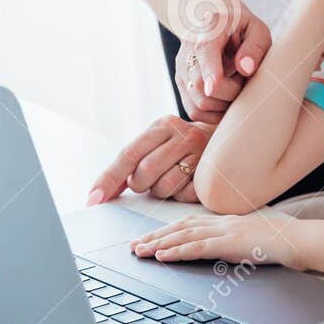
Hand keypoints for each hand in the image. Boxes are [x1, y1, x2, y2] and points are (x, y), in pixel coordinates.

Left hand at [87, 115, 212, 204]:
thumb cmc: (183, 147)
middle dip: (141, 184)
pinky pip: (184, 195)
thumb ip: (132, 162)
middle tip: (149, 180)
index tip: (93, 198)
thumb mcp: (159, 143)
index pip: (128, 155)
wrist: (229, 140)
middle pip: (144, 173)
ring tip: (171, 179)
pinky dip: (180, 195)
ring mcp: (199, 152)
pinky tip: (187, 182)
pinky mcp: (211, 171)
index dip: (109, 179)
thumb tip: (101, 191)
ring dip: (161, 191)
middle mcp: (182, 134)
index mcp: (162, 125)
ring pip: (163, 187)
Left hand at [131, 212, 306, 269]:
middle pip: (180, 227)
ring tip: (141, 251)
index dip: (167, 230)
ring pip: (183, 235)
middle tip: (135, 246)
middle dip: (155, 236)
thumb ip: (232, 242)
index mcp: (226, 221)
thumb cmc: (280, 242)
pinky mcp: (229, 243)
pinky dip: (178, 250)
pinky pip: (197, 247)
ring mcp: (225, 231)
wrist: (299, 240)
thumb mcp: (250, 240)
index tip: (149, 238)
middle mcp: (221, 222)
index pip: (189, 223)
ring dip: (159, 243)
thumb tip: (218, 251)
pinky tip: (163, 255)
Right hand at [174, 6, 272, 120]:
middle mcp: (188, 52)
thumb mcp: (256, 29)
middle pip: (201, 87)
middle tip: (243, 81)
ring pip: (197, 105)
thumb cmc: (241, 27)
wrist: (217, 21)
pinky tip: (226, 101)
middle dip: (229, 94)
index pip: (204, 57)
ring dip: (222, 106)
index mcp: (207, 33)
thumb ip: (255, 46)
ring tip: (234, 87)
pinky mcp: (182, 85)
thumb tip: (245, 68)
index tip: (229, 87)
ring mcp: (182, 70)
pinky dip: (213, 114)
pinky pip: (194, 111)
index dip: (214, 78)